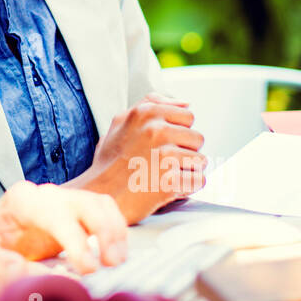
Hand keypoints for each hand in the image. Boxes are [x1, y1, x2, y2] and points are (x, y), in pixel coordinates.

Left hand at [0, 180, 127, 273]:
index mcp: (22, 201)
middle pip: (86, 203)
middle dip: (104, 233)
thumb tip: (39, 278)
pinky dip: (117, 230)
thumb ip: (7, 263)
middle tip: (110, 265)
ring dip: (115, 232)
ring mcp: (65, 198)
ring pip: (100, 204)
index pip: (57, 215)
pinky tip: (117, 254)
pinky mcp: (77, 209)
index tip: (89, 269)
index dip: (76, 241)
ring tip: (117, 262)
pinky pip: (106, 210)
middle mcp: (47, 194)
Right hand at [66, 92, 206, 223]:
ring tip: (163, 175)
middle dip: (185, 151)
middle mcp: (156, 130)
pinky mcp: (171, 180)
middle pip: (197, 138)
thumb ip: (151, 105)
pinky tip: (168, 187)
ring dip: (186, 170)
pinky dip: (187, 188)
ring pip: (200, 160)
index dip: (178, 132)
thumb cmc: (109, 164)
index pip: (187, 116)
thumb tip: (184, 103)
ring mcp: (165, 155)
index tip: (164, 142)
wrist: (100, 196)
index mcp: (145, 113)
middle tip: (163, 162)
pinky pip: (198, 181)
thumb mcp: (121, 123)